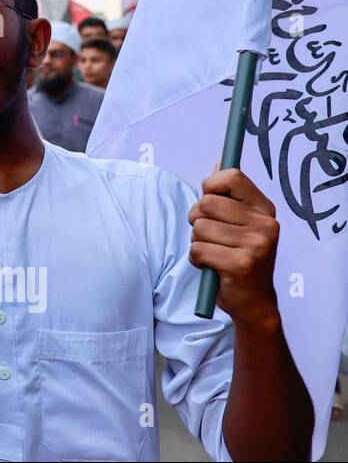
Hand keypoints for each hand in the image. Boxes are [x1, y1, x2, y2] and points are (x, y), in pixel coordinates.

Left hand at [188, 168, 280, 330]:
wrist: (253, 301)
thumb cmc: (238, 256)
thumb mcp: (238, 222)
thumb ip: (228, 194)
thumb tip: (219, 161)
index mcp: (264, 209)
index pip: (232, 176)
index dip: (210, 186)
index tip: (210, 200)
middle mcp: (266, 224)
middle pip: (206, 203)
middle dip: (197, 219)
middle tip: (210, 236)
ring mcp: (257, 244)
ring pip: (199, 228)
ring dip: (197, 242)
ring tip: (214, 253)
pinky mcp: (242, 264)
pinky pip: (198, 249)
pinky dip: (196, 259)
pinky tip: (212, 266)